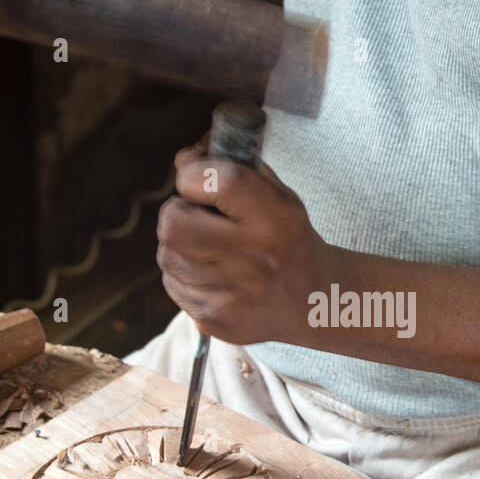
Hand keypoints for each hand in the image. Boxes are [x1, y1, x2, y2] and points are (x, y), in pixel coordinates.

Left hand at [157, 137, 334, 345]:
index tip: (197, 178)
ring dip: (180, 244)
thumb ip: (234, 167)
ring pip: (166, 253)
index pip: (215, 181)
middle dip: (178, 211)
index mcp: (276, 220)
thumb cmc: (288, 239)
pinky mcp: (210, 318)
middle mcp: (254, 260)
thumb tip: (184, 159)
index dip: (193, 173)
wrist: (313, 302)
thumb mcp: (279, 196)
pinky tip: (214, 274)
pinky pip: (172, 282)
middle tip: (199, 216)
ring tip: (213, 249)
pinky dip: (184, 273)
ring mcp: (229, 295)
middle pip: (173, 222)